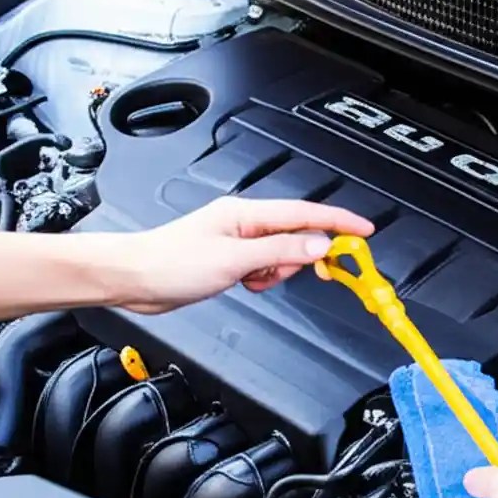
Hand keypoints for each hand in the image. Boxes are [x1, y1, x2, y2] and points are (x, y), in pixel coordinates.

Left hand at [117, 197, 374, 312]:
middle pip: (297, 235)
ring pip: (282, 255)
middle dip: (305, 256)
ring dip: (279, 271)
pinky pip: (265, 267)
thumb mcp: (234, 259)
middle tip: (319, 272)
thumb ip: (280, 251)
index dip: (338, 222)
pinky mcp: (231, 260)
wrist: (134, 278)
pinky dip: (264, 278)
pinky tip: (246, 284)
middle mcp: (245, 223)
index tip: (364, 232)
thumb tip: (318, 245)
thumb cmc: (170, 263)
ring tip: (255, 280)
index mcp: (246, 213)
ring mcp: (238, 241)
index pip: (304, 214)